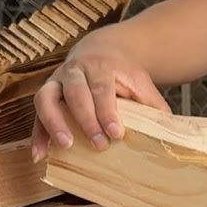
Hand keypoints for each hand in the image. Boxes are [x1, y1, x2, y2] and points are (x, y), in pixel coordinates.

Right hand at [31, 46, 169, 161]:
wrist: (100, 50)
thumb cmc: (122, 73)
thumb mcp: (140, 82)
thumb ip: (152, 104)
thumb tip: (170, 131)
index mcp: (101, 66)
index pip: (102, 88)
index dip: (107, 111)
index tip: (116, 133)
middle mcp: (75, 71)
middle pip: (75, 92)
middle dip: (85, 119)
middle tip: (98, 144)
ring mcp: (56, 82)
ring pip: (46, 98)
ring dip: (53, 123)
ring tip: (65, 146)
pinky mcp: (46, 95)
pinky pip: (36, 114)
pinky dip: (37, 135)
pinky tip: (40, 156)